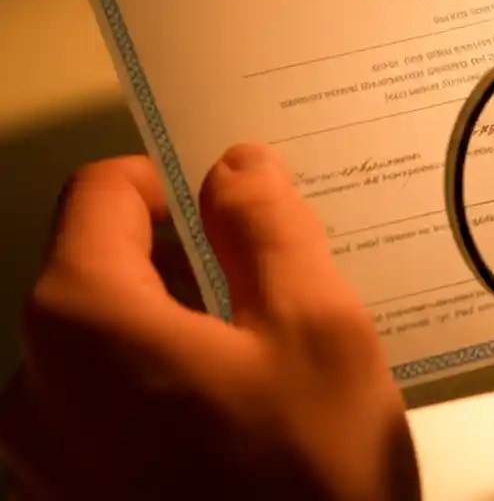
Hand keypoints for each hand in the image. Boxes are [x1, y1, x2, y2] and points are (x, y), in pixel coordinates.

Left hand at [0, 143, 419, 499]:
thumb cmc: (309, 482)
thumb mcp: (318, 327)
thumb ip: (268, 226)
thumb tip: (236, 165)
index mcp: (82, 320)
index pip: (101, 193)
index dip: (174, 180)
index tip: (238, 207)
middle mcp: (35, 383)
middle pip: (100, 270)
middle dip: (187, 264)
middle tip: (276, 297)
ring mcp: (42, 455)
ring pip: (109, 344)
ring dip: (181, 331)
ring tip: (267, 371)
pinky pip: (108, 410)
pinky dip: (165, 391)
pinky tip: (239, 428)